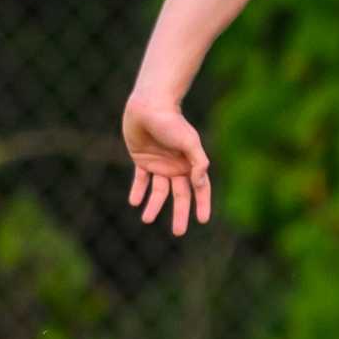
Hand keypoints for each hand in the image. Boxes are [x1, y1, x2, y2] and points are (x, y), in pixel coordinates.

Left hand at [124, 96, 212, 236]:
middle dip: (180, 214)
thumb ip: (198, 161)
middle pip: (180, 195)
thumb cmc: (172, 122)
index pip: (200, 189)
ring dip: (153, 205)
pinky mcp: (142, 160)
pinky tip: (135, 202)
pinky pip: (141, 180)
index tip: (203, 221)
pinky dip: (138, 191)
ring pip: (159, 191)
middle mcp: (177, 167)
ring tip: (146, 219)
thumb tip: (200, 182)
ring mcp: (159, 164)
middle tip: (179, 232)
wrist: (149, 106)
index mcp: (191, 163)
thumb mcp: (189, 141)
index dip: (202, 204)